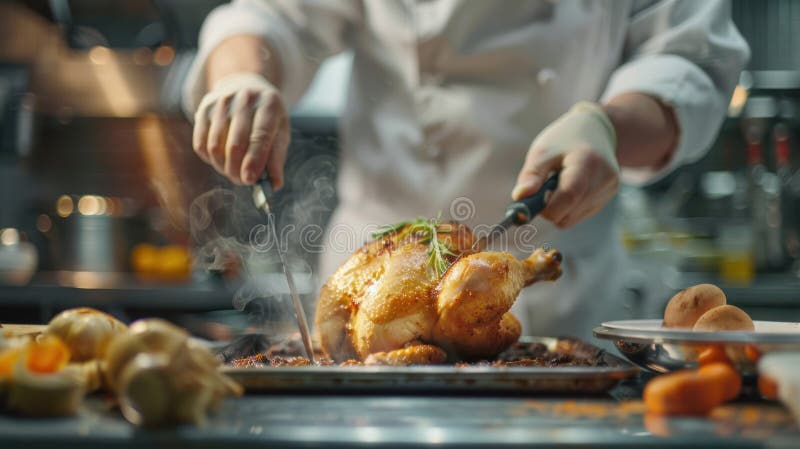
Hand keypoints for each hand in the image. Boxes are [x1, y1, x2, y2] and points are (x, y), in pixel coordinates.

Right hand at [192, 72, 289, 186]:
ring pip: (215, 146)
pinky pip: (200, 144)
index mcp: (268, 104)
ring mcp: (221, 102)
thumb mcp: (280, 132)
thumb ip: (277, 158)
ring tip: (233, 171)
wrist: (246, 85)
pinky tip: (221, 160)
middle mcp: (244, 99)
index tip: (250, 180)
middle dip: (237, 170)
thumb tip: (274, 185)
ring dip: (223, 167)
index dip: (254, 160)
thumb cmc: (267, 116)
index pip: (259, 136)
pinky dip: (210, 159)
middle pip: (235, 144)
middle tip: (243, 182)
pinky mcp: (204, 108)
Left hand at [512, 102, 619, 227]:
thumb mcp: (542, 151)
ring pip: (571, 219)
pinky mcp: (607, 198)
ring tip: (559, 183)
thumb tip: (519, 197)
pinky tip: (570, 187)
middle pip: (568, 214)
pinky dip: (567, 207)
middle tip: (543, 187)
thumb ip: (531, 175)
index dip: (545, 207)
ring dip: (558, 208)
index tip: (530, 201)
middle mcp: (604, 179)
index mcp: (588, 162)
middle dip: (548, 207)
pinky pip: (578, 216)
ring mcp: (609, 190)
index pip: (568, 197)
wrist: (596, 130)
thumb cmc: (564, 139)